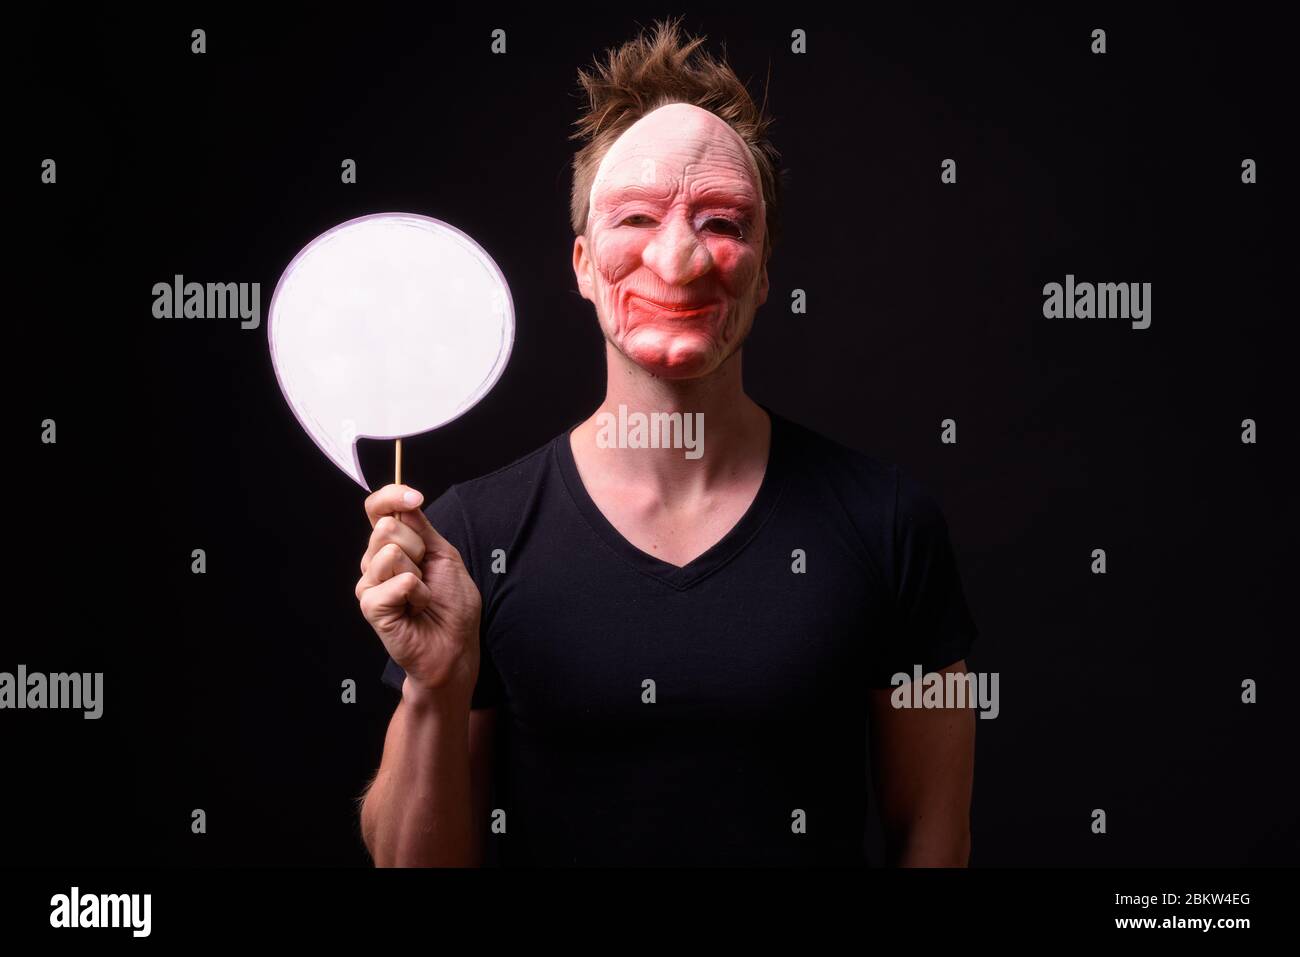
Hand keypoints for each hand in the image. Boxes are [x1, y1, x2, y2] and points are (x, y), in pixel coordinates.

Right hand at [356, 485, 481, 703]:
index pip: (379, 508)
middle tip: (427, 574)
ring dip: (419, 574)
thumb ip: (422, 529)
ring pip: (388, 553)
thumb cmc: (452, 606)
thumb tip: (405, 503)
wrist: (453, 647)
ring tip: (422, 596)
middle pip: (385, 527)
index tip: (415, 498)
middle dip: (418, 547)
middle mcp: (376, 561)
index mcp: (394, 545)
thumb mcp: (444, 556)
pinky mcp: (370, 605)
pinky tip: (415, 609)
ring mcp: (370, 583)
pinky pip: (396, 582)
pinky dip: (417, 594)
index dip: (392, 496)